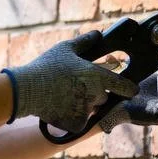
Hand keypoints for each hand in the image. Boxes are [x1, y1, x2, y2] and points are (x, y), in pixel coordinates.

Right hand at [4, 31, 137, 133]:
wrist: (27, 90)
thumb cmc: (47, 66)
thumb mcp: (65, 48)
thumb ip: (85, 41)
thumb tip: (98, 34)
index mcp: (98, 76)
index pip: (126, 86)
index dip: (129, 88)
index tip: (130, 89)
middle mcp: (96, 95)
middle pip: (104, 97)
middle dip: (94, 94)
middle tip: (76, 87)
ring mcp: (87, 111)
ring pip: (92, 110)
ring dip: (84, 106)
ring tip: (65, 96)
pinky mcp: (77, 124)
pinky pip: (80, 122)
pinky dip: (72, 118)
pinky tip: (60, 108)